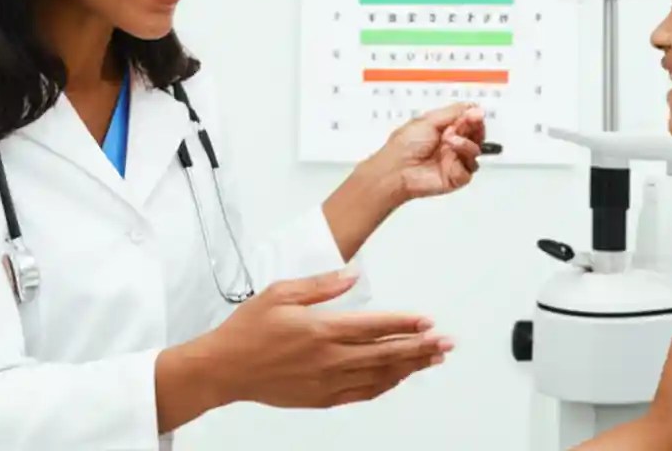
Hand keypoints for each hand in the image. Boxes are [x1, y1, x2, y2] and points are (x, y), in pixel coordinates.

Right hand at [203, 269, 451, 408]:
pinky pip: (363, 394)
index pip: (375, 327)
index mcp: (322, 329)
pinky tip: (399, 377)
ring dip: (409, 367)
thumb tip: (353, 273)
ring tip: (433, 359)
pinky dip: (385, 385)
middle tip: (447, 343)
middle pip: (386, 355)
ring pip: (379, 376)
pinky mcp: (322, 398)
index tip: (428, 321)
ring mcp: (327, 382)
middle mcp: (329, 359)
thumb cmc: (248, 330)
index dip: (405, 324)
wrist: (224, 369)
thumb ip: (321, 285)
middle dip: (421, 348)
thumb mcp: (281, 292)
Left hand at [373, 102, 488, 200]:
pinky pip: (471, 167)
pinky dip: (463, 157)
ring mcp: (455, 161)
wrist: (397, 169)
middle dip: (474, 126)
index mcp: (445, 129)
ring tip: (449, 138)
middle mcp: (452, 145)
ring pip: (476, 149)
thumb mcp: (429, 120)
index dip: (474, 116)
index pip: (469, 121)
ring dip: (466, 141)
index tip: (474, 113)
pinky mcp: (457, 176)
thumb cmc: (405, 145)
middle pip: (476, 134)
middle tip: (468, 122)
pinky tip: (450, 153)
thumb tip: (474, 108)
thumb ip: (453, 112)